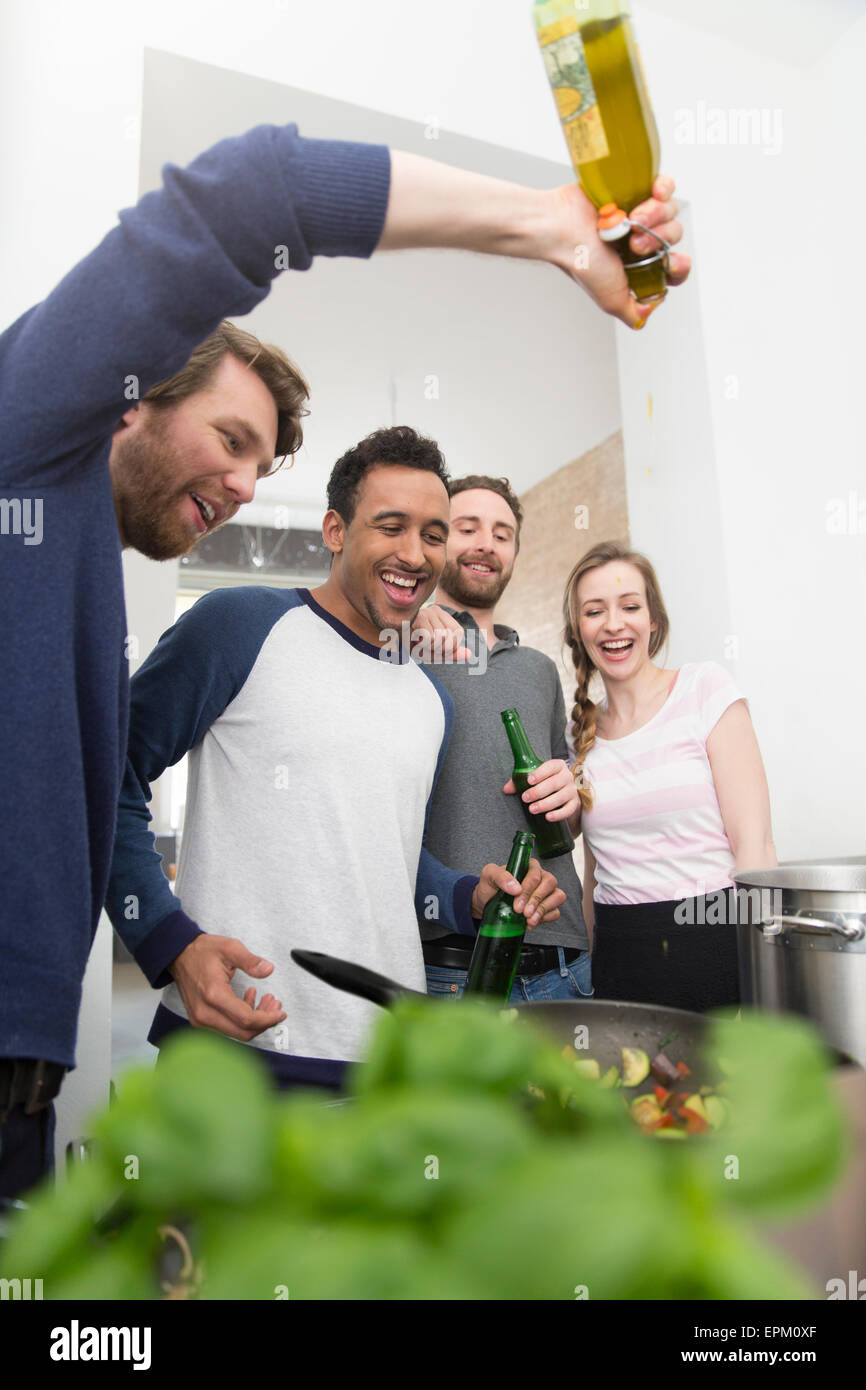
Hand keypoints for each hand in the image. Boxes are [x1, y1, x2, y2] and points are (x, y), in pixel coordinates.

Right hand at [168, 934, 286, 1041]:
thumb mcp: (230, 948)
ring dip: (255, 1020)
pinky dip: (243, 1019)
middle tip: (275, 1005)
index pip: (246, 1019)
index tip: (280, 1013)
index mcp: (213, 995)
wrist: (179, 956)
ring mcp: (201, 1019)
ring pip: (236, 1032)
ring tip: (266, 1000)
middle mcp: (205, 1012)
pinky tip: (249, 1000)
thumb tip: (267, 969)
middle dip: (264, 1022)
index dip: (267, 1019)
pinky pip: (227, 1028)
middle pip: (243, 1032)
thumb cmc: (202, 952)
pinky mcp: (200, 1020)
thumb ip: (250, 960)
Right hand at [410, 604, 471, 661]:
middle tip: (426, 646)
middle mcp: (436, 610)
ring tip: (419, 642)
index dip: (452, 646)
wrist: (388, 638)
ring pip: (441, 638)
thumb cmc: (411, 644)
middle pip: (451, 637)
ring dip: (430, 648)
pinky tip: (414, 640)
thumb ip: (452, 653)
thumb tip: (470, 654)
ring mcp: (426, 612)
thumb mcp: (433, 651)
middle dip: (440, 650)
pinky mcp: (418, 617)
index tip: (437, 647)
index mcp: (442, 615)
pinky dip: (423, 645)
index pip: (459, 633)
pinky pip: (430, 638)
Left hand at [471, 857, 564, 929]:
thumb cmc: (490, 886)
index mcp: (529, 866)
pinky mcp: (548, 907)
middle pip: (549, 884)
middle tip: (522, 913)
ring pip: (558, 897)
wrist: (487, 903)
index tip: (517, 904)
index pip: (535, 874)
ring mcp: (546, 892)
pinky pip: (555, 912)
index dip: (528, 890)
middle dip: (536, 900)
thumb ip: (500, 876)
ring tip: (528, 920)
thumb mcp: (489, 875)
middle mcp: (541, 877)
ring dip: (543, 910)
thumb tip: (515, 887)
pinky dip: (544, 919)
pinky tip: (530, 923)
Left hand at [503, 758, 578, 823]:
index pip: (551, 766)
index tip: (529, 780)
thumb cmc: (546, 783)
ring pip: (561, 797)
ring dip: (545, 804)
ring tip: (532, 809)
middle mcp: (567, 777)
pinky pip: (568, 809)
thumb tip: (506, 789)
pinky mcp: (575, 804)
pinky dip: (558, 814)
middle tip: (525, 798)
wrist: (565, 795)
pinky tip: (548, 817)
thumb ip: (519, 781)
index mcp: (557, 766)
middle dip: (538, 791)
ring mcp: (572, 791)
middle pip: (554, 783)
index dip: (540, 773)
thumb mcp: (535, 779)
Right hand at [544, 173, 690, 328]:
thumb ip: (632, 313)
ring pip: (670, 212)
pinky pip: (665, 186)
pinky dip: (664, 189)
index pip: (675, 267)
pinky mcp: (635, 189)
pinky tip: (652, 194)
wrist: (564, 228)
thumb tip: (647, 314)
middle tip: (634, 244)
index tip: (671, 262)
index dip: (679, 265)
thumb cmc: (583, 261)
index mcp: (640, 265)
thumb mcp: (611, 300)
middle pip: (674, 237)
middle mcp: (641, 239)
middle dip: (658, 239)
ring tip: (631, 220)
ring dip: (655, 216)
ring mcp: (639, 213)